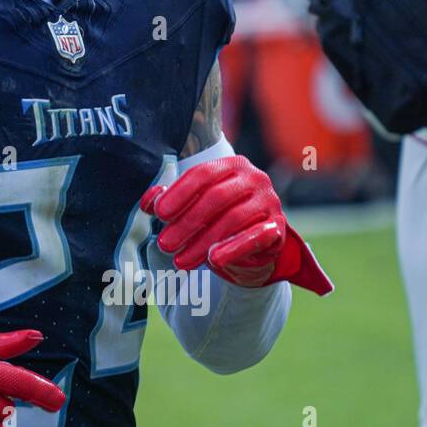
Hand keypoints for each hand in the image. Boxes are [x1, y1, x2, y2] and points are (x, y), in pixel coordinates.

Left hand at [140, 156, 332, 295]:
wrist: (253, 243)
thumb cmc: (216, 217)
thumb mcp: (192, 205)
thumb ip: (169, 200)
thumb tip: (149, 202)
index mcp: (231, 165)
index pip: (202, 174)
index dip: (179, 193)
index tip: (159, 213)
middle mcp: (254, 178)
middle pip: (216, 198)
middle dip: (187, 223)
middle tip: (164, 244)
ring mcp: (269, 202)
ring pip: (233, 219)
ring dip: (203, 241)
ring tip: (179, 260)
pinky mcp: (278, 228)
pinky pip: (256, 237)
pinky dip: (233, 248)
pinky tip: (213, 260)